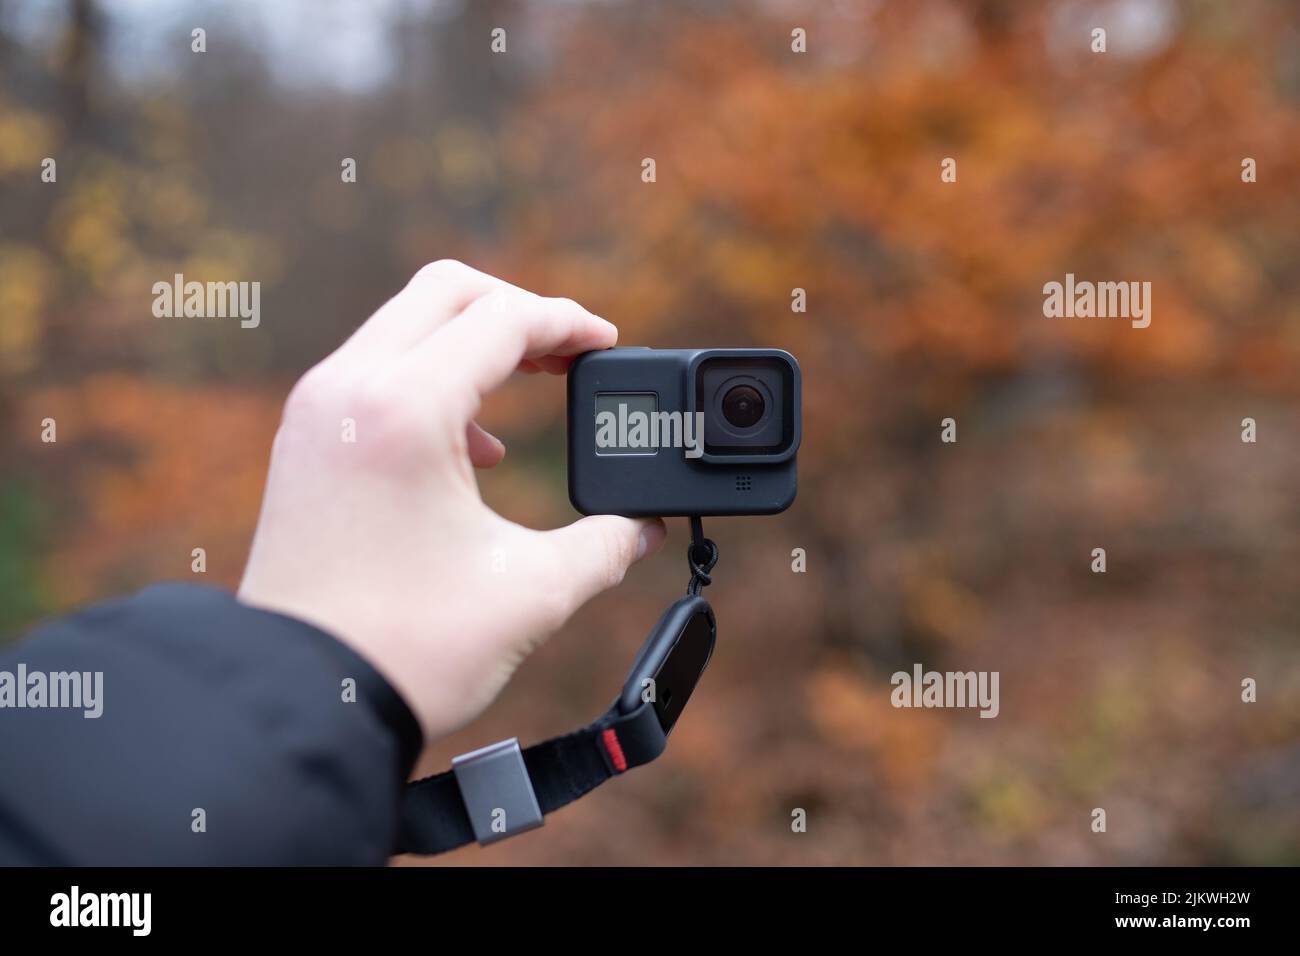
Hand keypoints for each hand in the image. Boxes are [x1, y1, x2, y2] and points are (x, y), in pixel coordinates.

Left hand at [237, 261, 666, 740]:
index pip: (503, 319)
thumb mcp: (531, 591)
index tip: (608, 345)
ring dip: (472, 340)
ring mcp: (317, 412)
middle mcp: (349, 390)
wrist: (298, 702)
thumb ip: (605, 547)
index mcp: (405, 408)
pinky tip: (470, 447)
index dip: (570, 323)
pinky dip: (431, 376)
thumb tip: (643, 529)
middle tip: (569, 353)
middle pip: (446, 290)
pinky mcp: (305, 443)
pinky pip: (375, 369)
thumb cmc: (405, 649)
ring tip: (530, 385)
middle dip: (519, 308)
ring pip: (404, 323)